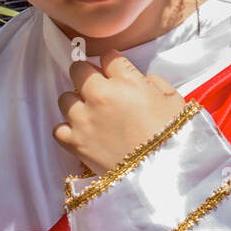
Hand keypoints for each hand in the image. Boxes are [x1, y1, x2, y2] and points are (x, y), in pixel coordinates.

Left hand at [53, 51, 186, 174]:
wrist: (161, 174)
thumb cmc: (172, 136)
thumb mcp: (172, 99)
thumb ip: (152, 82)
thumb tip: (138, 80)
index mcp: (126, 81)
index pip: (108, 56)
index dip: (112, 62)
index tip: (115, 69)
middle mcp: (100, 96)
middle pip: (78, 70)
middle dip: (88, 74)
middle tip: (100, 87)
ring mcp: (84, 119)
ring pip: (65, 98)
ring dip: (77, 102)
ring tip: (91, 113)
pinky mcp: (75, 143)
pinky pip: (58, 128)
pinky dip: (67, 128)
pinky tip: (81, 131)